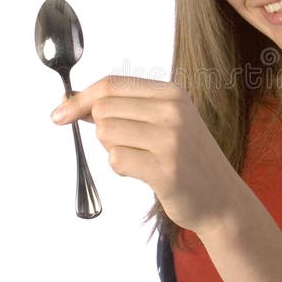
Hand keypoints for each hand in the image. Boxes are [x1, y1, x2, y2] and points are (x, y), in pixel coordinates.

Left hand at [51, 75, 243, 235]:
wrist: (221, 197)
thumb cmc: (188, 159)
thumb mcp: (167, 121)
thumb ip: (127, 108)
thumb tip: (76, 104)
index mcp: (172, 93)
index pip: (111, 85)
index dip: (79, 98)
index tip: (60, 113)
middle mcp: (173, 111)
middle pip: (104, 109)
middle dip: (103, 130)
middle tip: (129, 145)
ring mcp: (171, 140)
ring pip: (106, 134)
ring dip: (113, 150)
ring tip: (140, 158)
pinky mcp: (165, 169)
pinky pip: (116, 160)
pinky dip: (121, 168)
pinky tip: (143, 172)